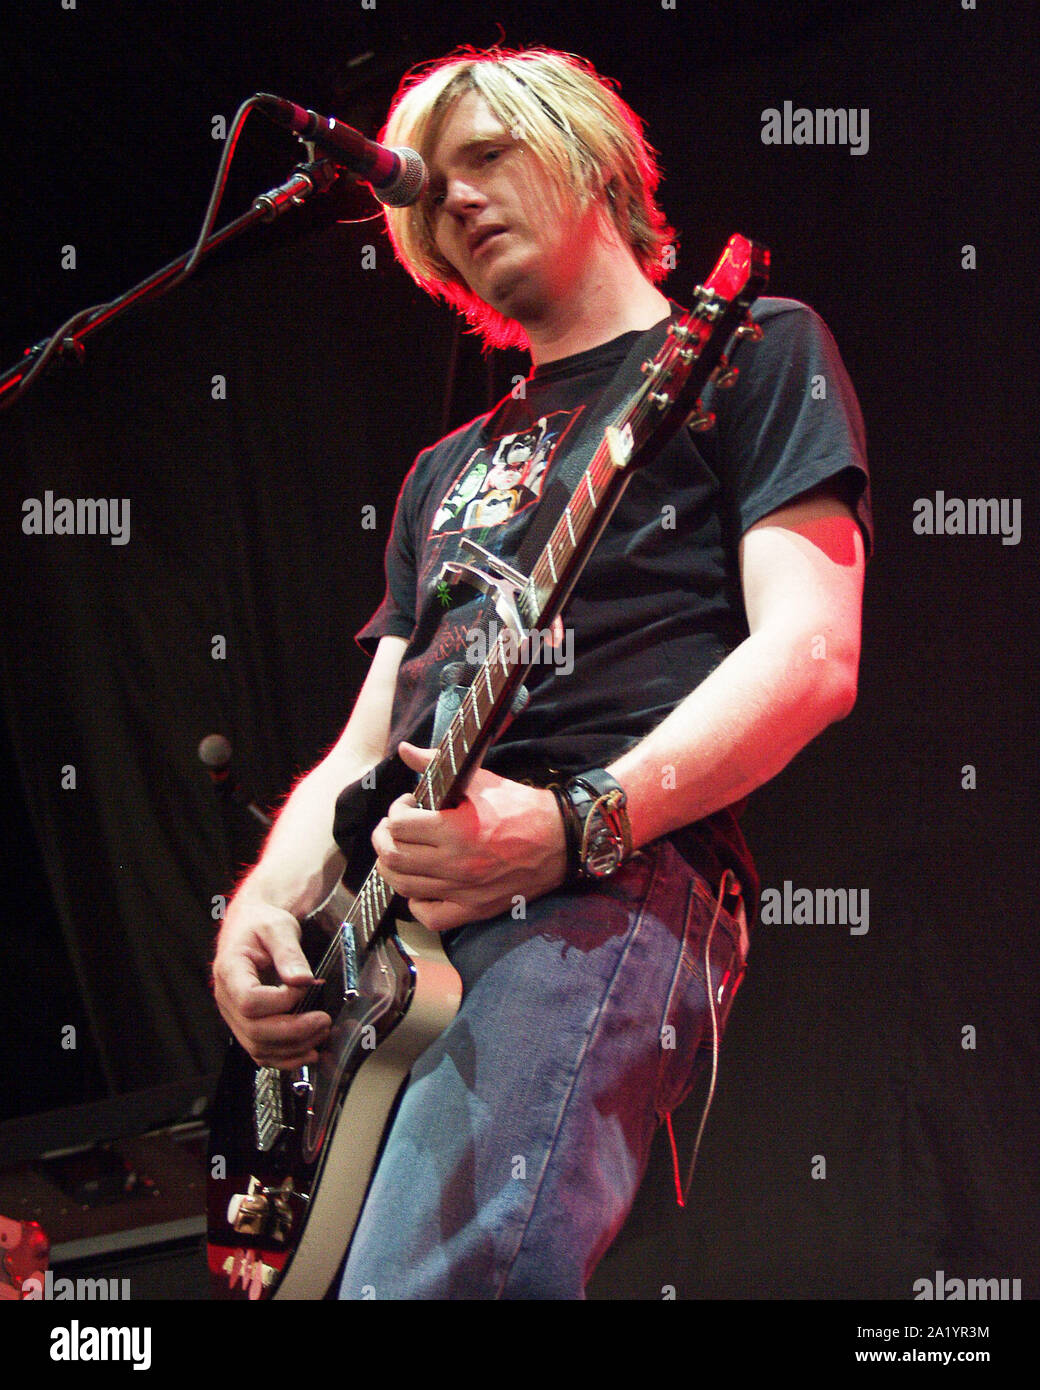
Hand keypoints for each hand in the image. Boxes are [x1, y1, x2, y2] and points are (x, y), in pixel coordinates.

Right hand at [212, 897, 330, 1069]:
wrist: (251, 926)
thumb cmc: (261, 924)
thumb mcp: (278, 927)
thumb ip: (289, 953)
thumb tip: (303, 980)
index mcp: (230, 972)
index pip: (250, 1001)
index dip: (281, 1001)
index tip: (305, 986)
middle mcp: (227, 999)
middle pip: (254, 1032)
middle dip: (294, 1031)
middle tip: (324, 1020)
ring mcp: (234, 1015)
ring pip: (259, 1048)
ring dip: (294, 1047)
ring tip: (322, 1033)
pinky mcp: (246, 1024)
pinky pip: (261, 1051)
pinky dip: (286, 1057)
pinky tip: (309, 1051)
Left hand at [372, 742, 567, 931]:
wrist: (561, 840)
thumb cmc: (520, 807)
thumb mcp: (480, 779)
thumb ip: (437, 763)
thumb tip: (405, 750)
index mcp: (456, 830)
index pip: (399, 825)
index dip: (396, 810)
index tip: (408, 804)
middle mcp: (455, 865)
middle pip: (393, 858)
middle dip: (385, 838)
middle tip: (395, 827)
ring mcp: (464, 891)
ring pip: (404, 887)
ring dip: (394, 867)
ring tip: (404, 851)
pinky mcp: (474, 909)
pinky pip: (430, 917)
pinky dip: (416, 902)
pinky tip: (421, 884)